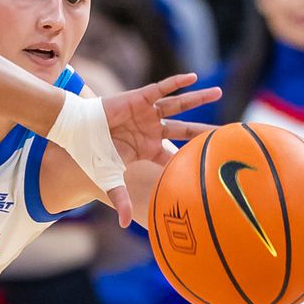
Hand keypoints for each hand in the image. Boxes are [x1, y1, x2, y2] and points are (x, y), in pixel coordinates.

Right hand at [97, 72, 221, 224]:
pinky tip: (193, 77)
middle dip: (206, 133)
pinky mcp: (139, 98)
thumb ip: (121, 199)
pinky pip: (161, 88)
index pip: (174, 156)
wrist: (75, 130)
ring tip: (218, 92)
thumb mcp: (108, 177)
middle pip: (186, 131)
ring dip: (198, 99)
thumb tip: (125, 225)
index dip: (190, 162)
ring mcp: (147, 114)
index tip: (211, 167)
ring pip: (179, 106)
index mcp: (148, 149)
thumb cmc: (90, 153)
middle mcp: (152, 130)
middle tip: (228, 134)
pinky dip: (177, 83)